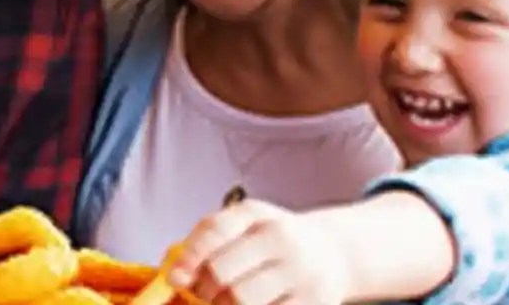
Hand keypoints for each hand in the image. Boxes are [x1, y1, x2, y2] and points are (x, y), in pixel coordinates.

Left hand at [167, 200, 353, 304]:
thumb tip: (177, 276)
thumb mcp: (244, 226)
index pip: (215, 230)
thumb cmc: (271, 241)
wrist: (333, 252)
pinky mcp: (313, 301)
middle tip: (205, 292)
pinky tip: (257, 303)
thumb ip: (207, 240)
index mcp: (256, 213)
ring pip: (242, 299)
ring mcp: (299, 270)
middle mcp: (280, 237)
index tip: (175, 279)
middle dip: (205, 287)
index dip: (189, 257)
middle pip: (222, 270)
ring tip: (229, 300)